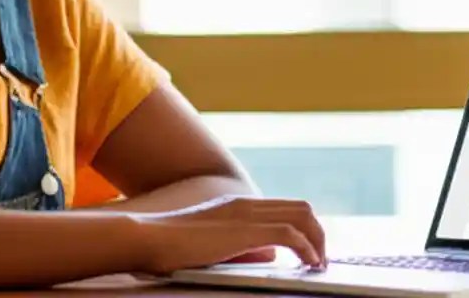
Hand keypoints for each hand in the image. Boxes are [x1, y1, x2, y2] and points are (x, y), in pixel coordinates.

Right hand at [135, 196, 325, 274]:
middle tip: (320, 260)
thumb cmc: (171, 247)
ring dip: (318, 239)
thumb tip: (272, 255)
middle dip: (318, 233)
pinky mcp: (245, 230)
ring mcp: (247, 214)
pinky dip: (307, 248)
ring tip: (319, 263)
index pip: (284, 208)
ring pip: (302, 215)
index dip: (304, 228)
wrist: (148, 237)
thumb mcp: (214, 246)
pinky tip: (309, 264)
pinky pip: (291, 234)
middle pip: (301, 207)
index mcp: (238, 206)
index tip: (310, 251)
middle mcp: (246, 204)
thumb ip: (244, 248)